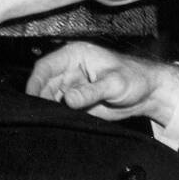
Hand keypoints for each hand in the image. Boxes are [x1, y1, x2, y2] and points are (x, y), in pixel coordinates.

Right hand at [27, 41, 178, 125]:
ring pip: (49, 97)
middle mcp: (69, 70)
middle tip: (37, 114)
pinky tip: (55, 123)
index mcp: (75, 55)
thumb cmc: (135, 79)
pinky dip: (55, 116)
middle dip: (38, 98)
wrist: (148, 94)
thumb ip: (91, 92)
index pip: (46, 66)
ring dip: (47, 108)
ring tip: (46, 121)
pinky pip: (60, 108)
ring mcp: (71, 86)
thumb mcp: (114, 84)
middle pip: (43, 83)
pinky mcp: (76, 101)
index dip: (35, 81)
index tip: (30, 97)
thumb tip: (68, 99)